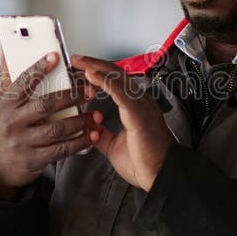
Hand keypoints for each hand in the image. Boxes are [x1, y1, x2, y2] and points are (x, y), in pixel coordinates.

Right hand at [0, 52, 101, 199]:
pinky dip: (79, 143)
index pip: (22, 83)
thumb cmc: (2, 127)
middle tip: (90, 90)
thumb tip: (6, 48)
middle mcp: (13, 123)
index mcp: (5, 105)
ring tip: (96, 115)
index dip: (39, 69)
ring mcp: (24, 142)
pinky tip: (91, 136)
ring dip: (80, 121)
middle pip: (45, 105)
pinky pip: (61, 150)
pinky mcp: (35, 159)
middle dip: (71, 96)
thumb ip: (6, 77)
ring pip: (57, 129)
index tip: (55, 58)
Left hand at [70, 55, 173, 190]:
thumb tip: (90, 128)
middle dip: (94, 65)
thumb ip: (103, 134)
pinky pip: (120, 91)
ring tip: (79, 62)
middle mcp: (140, 102)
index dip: (98, 74)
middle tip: (76, 60)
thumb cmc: (145, 162)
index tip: (80, 70)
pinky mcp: (138, 112)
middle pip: (116, 74)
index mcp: (136, 107)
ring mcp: (141, 105)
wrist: (160, 175)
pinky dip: (104, 81)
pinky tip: (90, 74)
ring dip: (96, 68)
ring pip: (117, 78)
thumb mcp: (114, 145)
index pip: (115, 83)